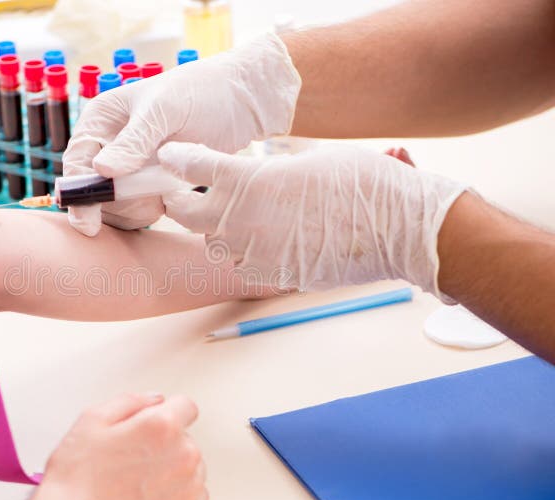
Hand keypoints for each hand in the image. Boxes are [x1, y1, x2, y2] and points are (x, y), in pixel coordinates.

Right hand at [15, 393, 206, 499]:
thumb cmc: (77, 481)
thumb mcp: (92, 420)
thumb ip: (130, 401)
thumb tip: (153, 400)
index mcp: (162, 427)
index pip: (186, 406)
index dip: (166, 412)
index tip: (155, 422)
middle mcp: (183, 457)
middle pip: (186, 439)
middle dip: (164, 444)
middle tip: (131, 458)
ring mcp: (188, 491)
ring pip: (191, 469)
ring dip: (172, 471)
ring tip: (135, 483)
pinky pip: (193, 499)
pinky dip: (175, 498)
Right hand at [64, 32, 301, 235]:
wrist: (239, 102)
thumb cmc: (200, 92)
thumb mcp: (165, 110)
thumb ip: (134, 140)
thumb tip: (102, 170)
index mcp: (101, 121)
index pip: (76, 163)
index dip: (79, 194)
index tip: (87, 222)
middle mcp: (109, 146)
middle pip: (93, 192)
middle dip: (118, 203)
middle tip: (151, 201)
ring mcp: (130, 168)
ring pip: (116, 206)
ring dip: (138, 209)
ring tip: (168, 190)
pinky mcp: (150, 185)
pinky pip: (139, 210)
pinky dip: (153, 210)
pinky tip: (174, 194)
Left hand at [159, 143, 466, 300]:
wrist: (397, 228)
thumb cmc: (360, 183)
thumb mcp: (307, 160)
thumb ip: (268, 168)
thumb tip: (255, 171)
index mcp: (246, 180)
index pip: (191, 166)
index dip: (177, 157)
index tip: (171, 155)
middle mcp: (239, 219)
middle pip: (183, 213)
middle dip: (180, 201)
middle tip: (186, 192)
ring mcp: (252, 253)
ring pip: (211, 243)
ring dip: (214, 230)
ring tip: (234, 216)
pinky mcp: (271, 276)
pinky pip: (242, 264)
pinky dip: (244, 252)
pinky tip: (263, 240)